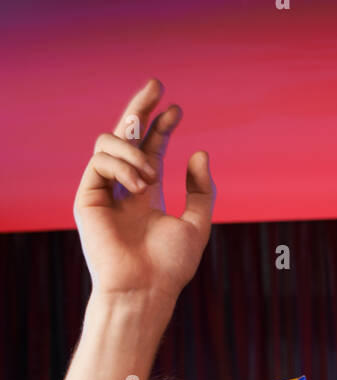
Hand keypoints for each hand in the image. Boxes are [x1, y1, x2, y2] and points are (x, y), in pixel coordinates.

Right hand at [73, 77, 214, 303]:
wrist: (145, 289)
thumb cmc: (171, 266)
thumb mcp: (197, 224)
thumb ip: (200, 190)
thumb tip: (199, 152)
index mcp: (145, 195)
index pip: (150, 149)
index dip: (162, 127)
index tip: (177, 110)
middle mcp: (122, 190)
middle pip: (126, 136)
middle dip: (140, 108)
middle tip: (156, 84)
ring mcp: (103, 191)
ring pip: (110, 142)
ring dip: (136, 150)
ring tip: (153, 175)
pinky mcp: (87, 196)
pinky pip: (100, 159)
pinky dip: (123, 163)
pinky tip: (141, 183)